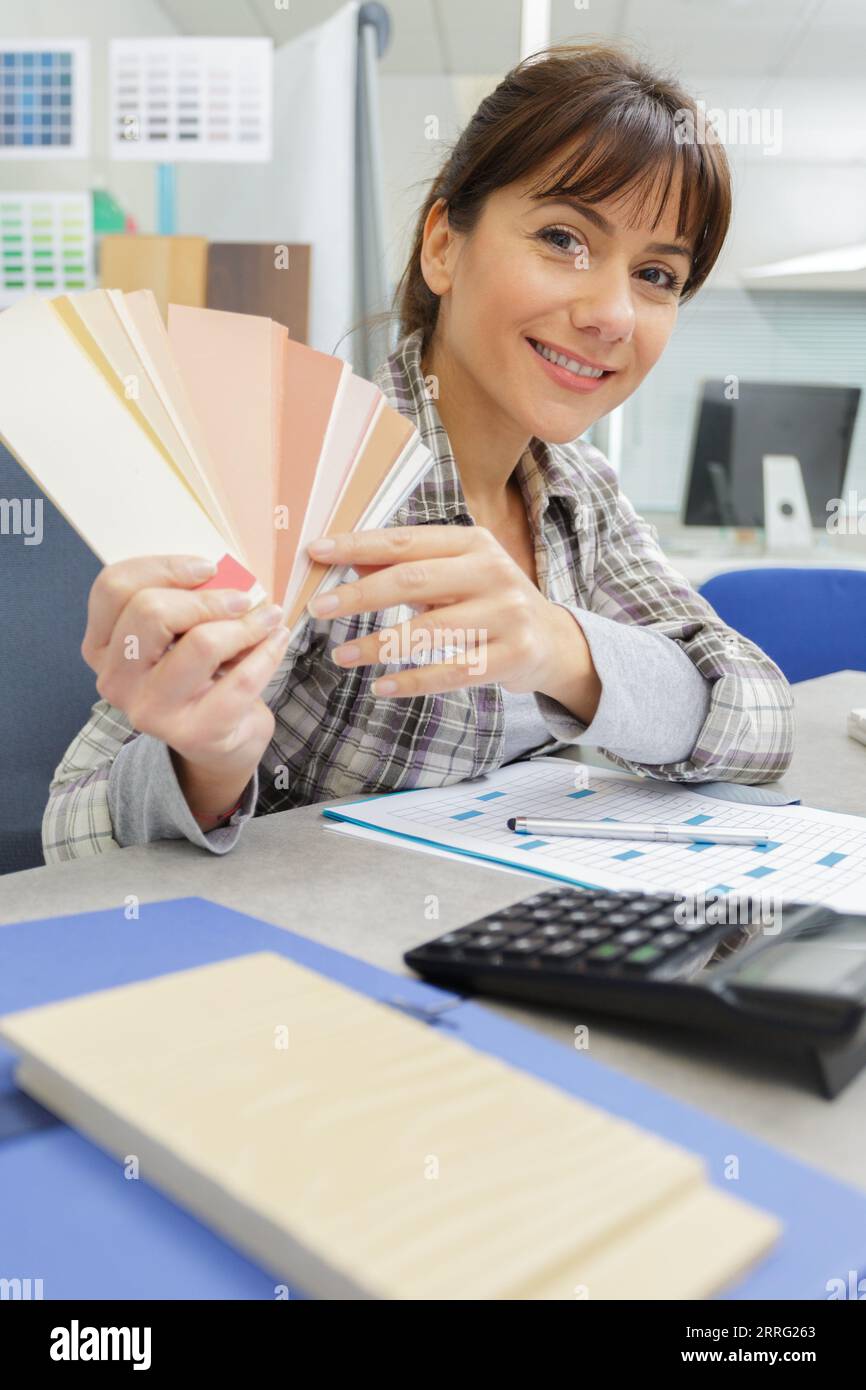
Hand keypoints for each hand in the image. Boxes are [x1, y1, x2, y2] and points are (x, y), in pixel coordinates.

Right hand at [81, 555, 290, 779]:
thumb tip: (225, 572)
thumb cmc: (199, 675)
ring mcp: (151, 710)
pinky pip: (241, 679)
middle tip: (244, 598)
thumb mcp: (179, 634)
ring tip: (268, 618)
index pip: (113, 588)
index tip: (207, 567)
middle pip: (150, 610)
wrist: (221, 741)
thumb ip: (184, 600)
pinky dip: (267, 652)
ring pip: (200, 643)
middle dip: (208, 597)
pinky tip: (278, 639)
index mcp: (100, 647)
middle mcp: (116, 681)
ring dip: (245, 624)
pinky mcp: (195, 732)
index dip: (163, 567)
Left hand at [306, 526, 601, 720]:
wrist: (552, 640)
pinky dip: (413, 681)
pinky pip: (452, 672)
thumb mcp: (454, 575)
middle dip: (360, 595)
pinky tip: (381, 686)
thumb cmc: (489, 602)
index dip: (358, 546)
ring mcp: (506, 615)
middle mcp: (493, 572)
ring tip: (341, 655)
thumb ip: (406, 568)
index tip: (316, 552)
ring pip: (430, 630)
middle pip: (414, 581)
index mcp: (473, 543)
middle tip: (319, 607)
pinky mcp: (512, 656)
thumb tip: (347, 564)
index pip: (405, 540)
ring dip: (378, 645)